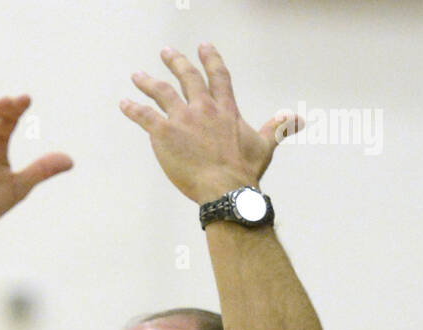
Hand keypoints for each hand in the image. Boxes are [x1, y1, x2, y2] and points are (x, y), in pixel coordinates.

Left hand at [119, 43, 301, 204]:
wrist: (225, 189)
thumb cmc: (244, 171)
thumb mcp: (265, 146)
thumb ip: (278, 127)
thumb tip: (298, 118)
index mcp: (225, 109)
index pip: (218, 76)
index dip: (210, 60)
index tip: (204, 47)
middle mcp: (203, 108)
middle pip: (187, 78)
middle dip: (176, 63)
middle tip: (166, 52)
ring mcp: (183, 119)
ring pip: (162, 93)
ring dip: (148, 82)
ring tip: (137, 75)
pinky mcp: (164, 134)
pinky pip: (145, 116)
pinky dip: (133, 108)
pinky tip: (124, 103)